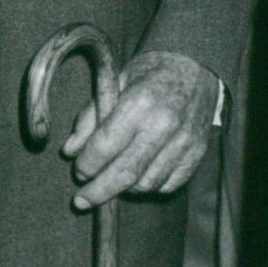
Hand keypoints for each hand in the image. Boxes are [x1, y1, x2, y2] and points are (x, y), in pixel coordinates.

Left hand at [61, 50, 218, 210]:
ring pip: (147, 183)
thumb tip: (70, 151)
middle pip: (126, 172)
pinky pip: (170, 184)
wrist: (194, 65)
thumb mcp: (114, 82)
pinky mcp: (197, 153)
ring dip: (124, 189)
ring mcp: (184, 141)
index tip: (78, 172)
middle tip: (82, 201)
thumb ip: (90, 116)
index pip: (106, 145)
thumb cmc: (148, 72)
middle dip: (100, 191)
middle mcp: (164, 125)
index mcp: (139, 102)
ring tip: (111, 182)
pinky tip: (137, 179)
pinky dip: (150, 187)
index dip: (88, 164)